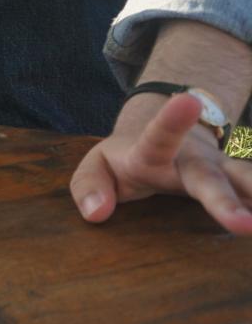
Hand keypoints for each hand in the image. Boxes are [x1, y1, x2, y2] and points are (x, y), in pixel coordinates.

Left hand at [70, 91, 251, 234]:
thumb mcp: (96, 168)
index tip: (188, 98)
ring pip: (249, 184)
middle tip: (245, 225)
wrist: (167, 143)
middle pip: (214, 179)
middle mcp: (196, 162)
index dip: (172, 120)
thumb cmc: (126, 161)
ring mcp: (224, 174)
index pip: (159, 137)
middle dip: (227, 201)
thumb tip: (96, 214)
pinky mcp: (242, 189)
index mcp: (153, 153)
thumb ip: (88, 188)